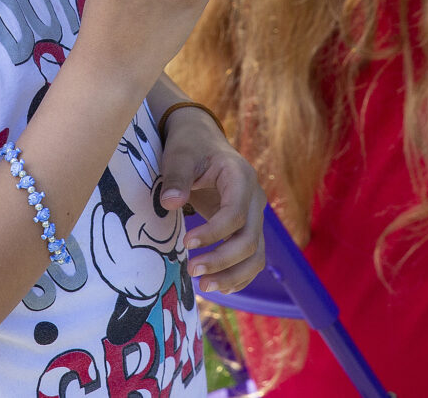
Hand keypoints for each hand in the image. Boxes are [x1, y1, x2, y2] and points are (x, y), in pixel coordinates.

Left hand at [158, 110, 265, 294]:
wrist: (202, 140)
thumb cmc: (189, 146)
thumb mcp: (179, 155)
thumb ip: (176, 178)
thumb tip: (171, 204)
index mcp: (241, 177)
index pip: (235, 214)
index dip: (213, 232)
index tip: (186, 242)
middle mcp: (254, 198)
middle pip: (250, 239)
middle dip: (222, 260)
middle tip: (192, 272)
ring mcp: (254, 215)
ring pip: (256, 254)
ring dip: (233, 275)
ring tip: (204, 286)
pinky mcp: (247, 227)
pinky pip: (253, 257)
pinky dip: (240, 276)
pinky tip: (219, 286)